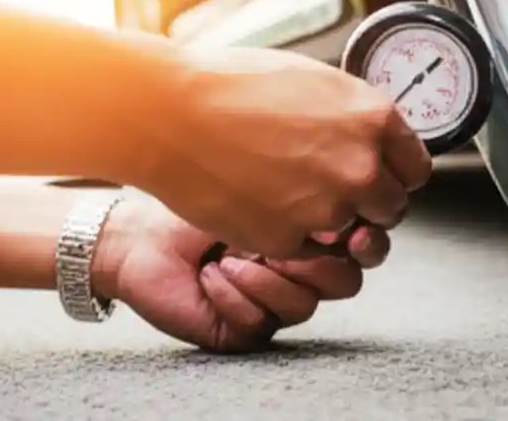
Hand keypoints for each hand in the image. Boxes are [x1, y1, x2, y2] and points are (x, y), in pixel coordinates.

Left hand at [93, 193, 390, 352]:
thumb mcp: (264, 179)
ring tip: (231, 255)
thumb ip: (312, 183)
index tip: (352, 228)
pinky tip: (211, 274)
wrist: (141, 232)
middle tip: (287, 243)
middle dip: (318, 261)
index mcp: (313, 232)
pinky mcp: (243, 329)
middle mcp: (298, 272)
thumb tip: (353, 192)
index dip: (365, 240)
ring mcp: (273, 303)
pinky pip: (260, 323)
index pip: (365, 245)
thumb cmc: (199, 195)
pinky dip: (234, 295)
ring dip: (268, 277)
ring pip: (304, 307)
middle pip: (346, 282)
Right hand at [144, 46, 431, 257]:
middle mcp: (360, 167)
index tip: (379, 174)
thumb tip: (372, 135)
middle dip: (366, 201)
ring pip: (347, 232)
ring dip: (325, 218)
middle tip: (327, 185)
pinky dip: (286, 233)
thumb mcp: (312, 79)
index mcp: (374, 119)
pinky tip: (259, 199)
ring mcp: (326, 208)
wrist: (170, 113)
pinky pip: (303, 248)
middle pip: (391, 209)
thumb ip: (352, 113)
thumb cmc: (230, 85)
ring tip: (282, 186)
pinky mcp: (288, 240)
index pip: (416, 168)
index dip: (394, 172)